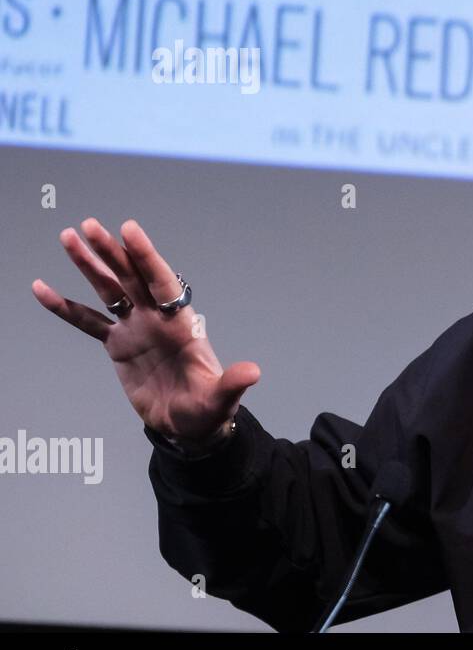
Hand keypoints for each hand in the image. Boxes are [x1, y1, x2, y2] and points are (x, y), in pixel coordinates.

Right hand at [32, 218, 259, 445]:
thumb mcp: (220, 397)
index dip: (146, 257)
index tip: (129, 229)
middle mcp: (156, 319)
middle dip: (111, 252)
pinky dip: (64, 306)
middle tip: (89, 225)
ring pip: (108, 290)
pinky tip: (42, 288)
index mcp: (181, 324)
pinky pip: (87, 321)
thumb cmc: (208, 407)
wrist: (188, 424)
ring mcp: (135, 329)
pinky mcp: (117, 345)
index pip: (162, 282)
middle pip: (131, 278)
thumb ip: (232, 383)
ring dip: (89, 265)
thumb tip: (252, 372)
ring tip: (68, 237)